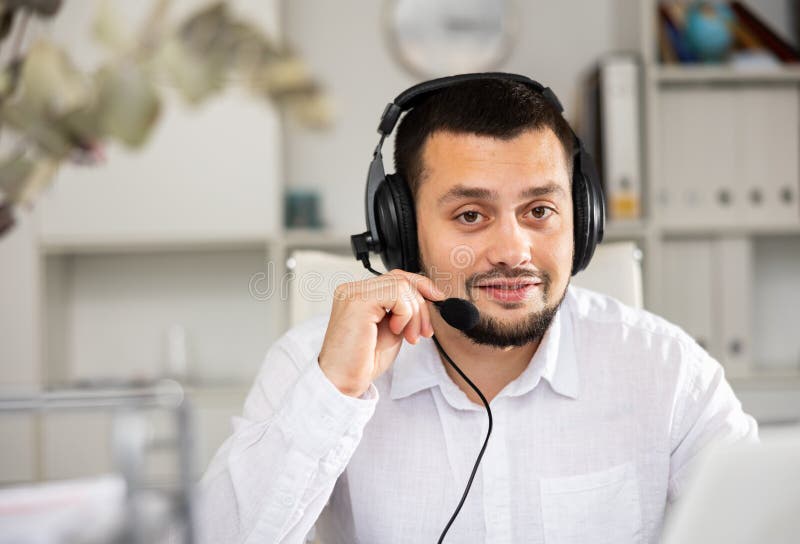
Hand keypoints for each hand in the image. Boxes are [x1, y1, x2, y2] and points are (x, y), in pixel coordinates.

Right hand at [317, 269, 445, 396]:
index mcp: (359, 294)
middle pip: (401, 279)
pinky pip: (396, 294)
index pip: (395, 277)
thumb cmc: (363, 361)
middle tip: (421, 333)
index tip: (437, 298)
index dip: (420, 285)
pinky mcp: (357, 301)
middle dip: (420, 306)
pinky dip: (405, 314)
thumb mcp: (392, 328)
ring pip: (401, 285)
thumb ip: (403, 310)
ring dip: (414, 313)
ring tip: (409, 336)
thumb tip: (428, 296)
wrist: (343, 381)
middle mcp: (352, 289)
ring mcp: (353, 292)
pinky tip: (397, 331)